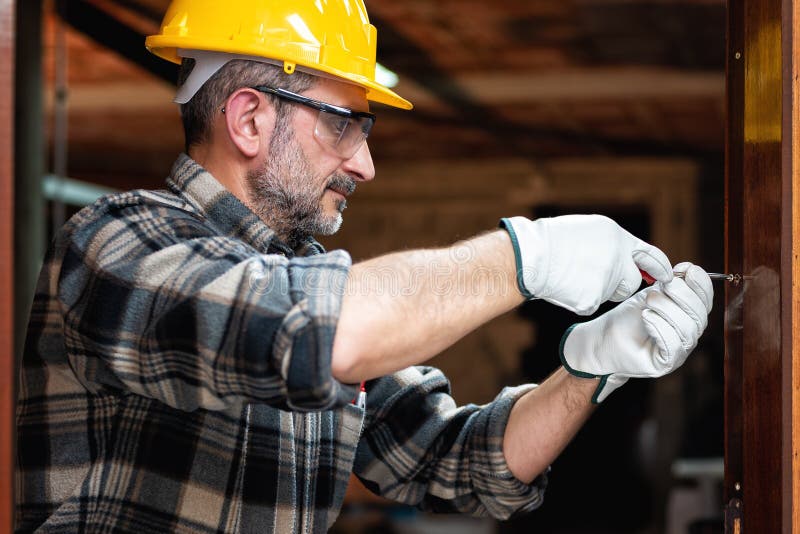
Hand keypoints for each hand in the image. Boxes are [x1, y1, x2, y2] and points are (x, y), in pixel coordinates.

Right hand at [500, 215, 672, 313]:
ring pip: (611, 294)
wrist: (530, 257)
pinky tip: (565, 286)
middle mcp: (616, 259)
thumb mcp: (591, 230)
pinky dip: (580, 299)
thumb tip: (632, 257)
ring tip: (573, 275)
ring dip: (599, 290)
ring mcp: (605, 282)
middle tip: (594, 274)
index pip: (651, 255)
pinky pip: (591, 304)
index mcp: (617, 237)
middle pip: (631, 282)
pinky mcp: (591, 301)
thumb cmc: (554, 239)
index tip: (666, 275)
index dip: (659, 267)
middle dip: (620, 283)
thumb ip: (614, 243)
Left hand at [559, 262, 713, 401]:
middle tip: (662, 286)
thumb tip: (687, 268)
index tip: (687, 269)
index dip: (701, 284)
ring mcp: (679, 352)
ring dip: (668, 309)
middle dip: (683, 295)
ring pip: (687, 329)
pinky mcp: (665, 364)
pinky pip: (673, 345)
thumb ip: (669, 284)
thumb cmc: (628, 318)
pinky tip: (646, 317)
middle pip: (699, 314)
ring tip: (648, 301)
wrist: (605, 339)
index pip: (705, 300)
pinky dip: (660, 327)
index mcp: (688, 317)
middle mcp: (688, 335)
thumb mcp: (649, 295)